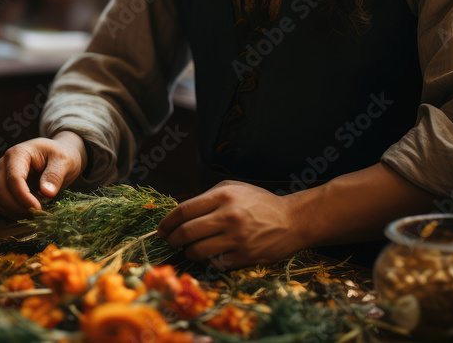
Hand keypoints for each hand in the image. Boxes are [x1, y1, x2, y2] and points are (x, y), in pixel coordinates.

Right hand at [0, 134, 85, 217]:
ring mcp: (3, 176)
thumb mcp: (64, 161)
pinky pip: (4, 205)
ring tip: (38, 212)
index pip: (14, 179)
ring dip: (18, 211)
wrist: (57, 157)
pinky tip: (32, 211)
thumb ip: (55, 175)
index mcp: (18, 153)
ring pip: (1, 200)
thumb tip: (47, 192)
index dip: (24, 196)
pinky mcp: (5, 188)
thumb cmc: (59, 156)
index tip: (38, 208)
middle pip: (3, 191)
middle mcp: (5, 164)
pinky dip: (17, 212)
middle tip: (40, 213)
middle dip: (19, 206)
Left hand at [157, 180, 301, 269]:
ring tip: (189, 249)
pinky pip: (214, 264)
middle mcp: (228, 217)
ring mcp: (237, 239)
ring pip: (197, 251)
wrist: (292, 220)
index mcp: (222, 197)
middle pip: (186, 233)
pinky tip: (208, 255)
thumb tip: (179, 213)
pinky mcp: (244, 257)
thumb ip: (206, 197)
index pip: (183, 211)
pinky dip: (207, 261)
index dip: (166, 223)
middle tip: (170, 241)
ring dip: (188, 252)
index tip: (161, 229)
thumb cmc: (258, 202)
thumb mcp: (232, 188)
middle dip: (172, 240)